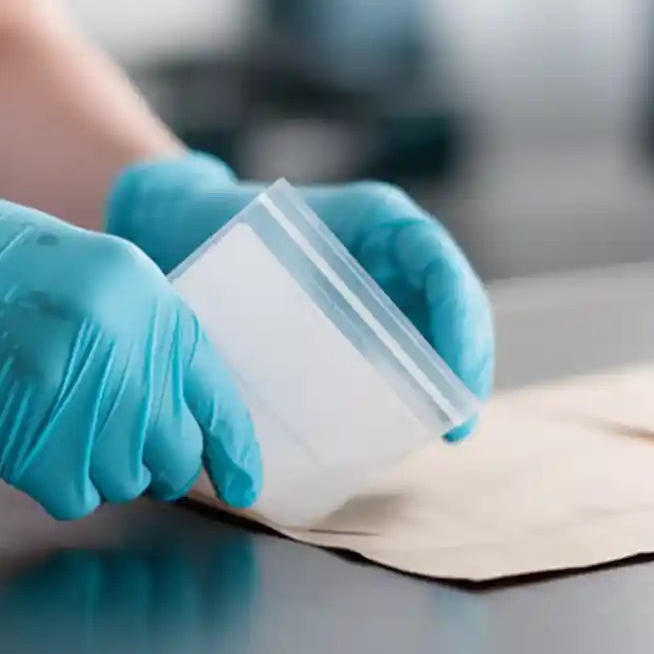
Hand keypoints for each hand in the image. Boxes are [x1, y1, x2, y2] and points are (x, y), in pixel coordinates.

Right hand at [0, 146, 260, 517]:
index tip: (243, 485)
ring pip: (127, 480)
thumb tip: (175, 413)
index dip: (234, 451)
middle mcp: (131, 353)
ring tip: (53, 419)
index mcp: (151, 303)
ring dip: (98, 466)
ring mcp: (86, 403)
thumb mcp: (93, 274)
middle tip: (116, 442)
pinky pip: (76, 497)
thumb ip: (143, 337)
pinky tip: (27, 435)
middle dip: (157, 462)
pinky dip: (55, 481)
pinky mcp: (36, 447)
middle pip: (177, 453)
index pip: (215, 396)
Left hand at [106, 154, 494, 439]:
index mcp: (380, 220)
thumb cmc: (225, 233)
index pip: (441, 267)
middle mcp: (394, 251)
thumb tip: (323, 382)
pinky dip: (407, 388)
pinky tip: (400, 428)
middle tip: (458, 426)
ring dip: (442, 382)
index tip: (458, 379)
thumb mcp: (263, 263)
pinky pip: (401, 352)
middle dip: (465, 365)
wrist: (189, 229)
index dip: (461, 324)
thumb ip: (295, 308)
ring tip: (441, 434)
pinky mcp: (367, 318)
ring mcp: (384, 284)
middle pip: (454, 306)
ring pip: (434, 333)